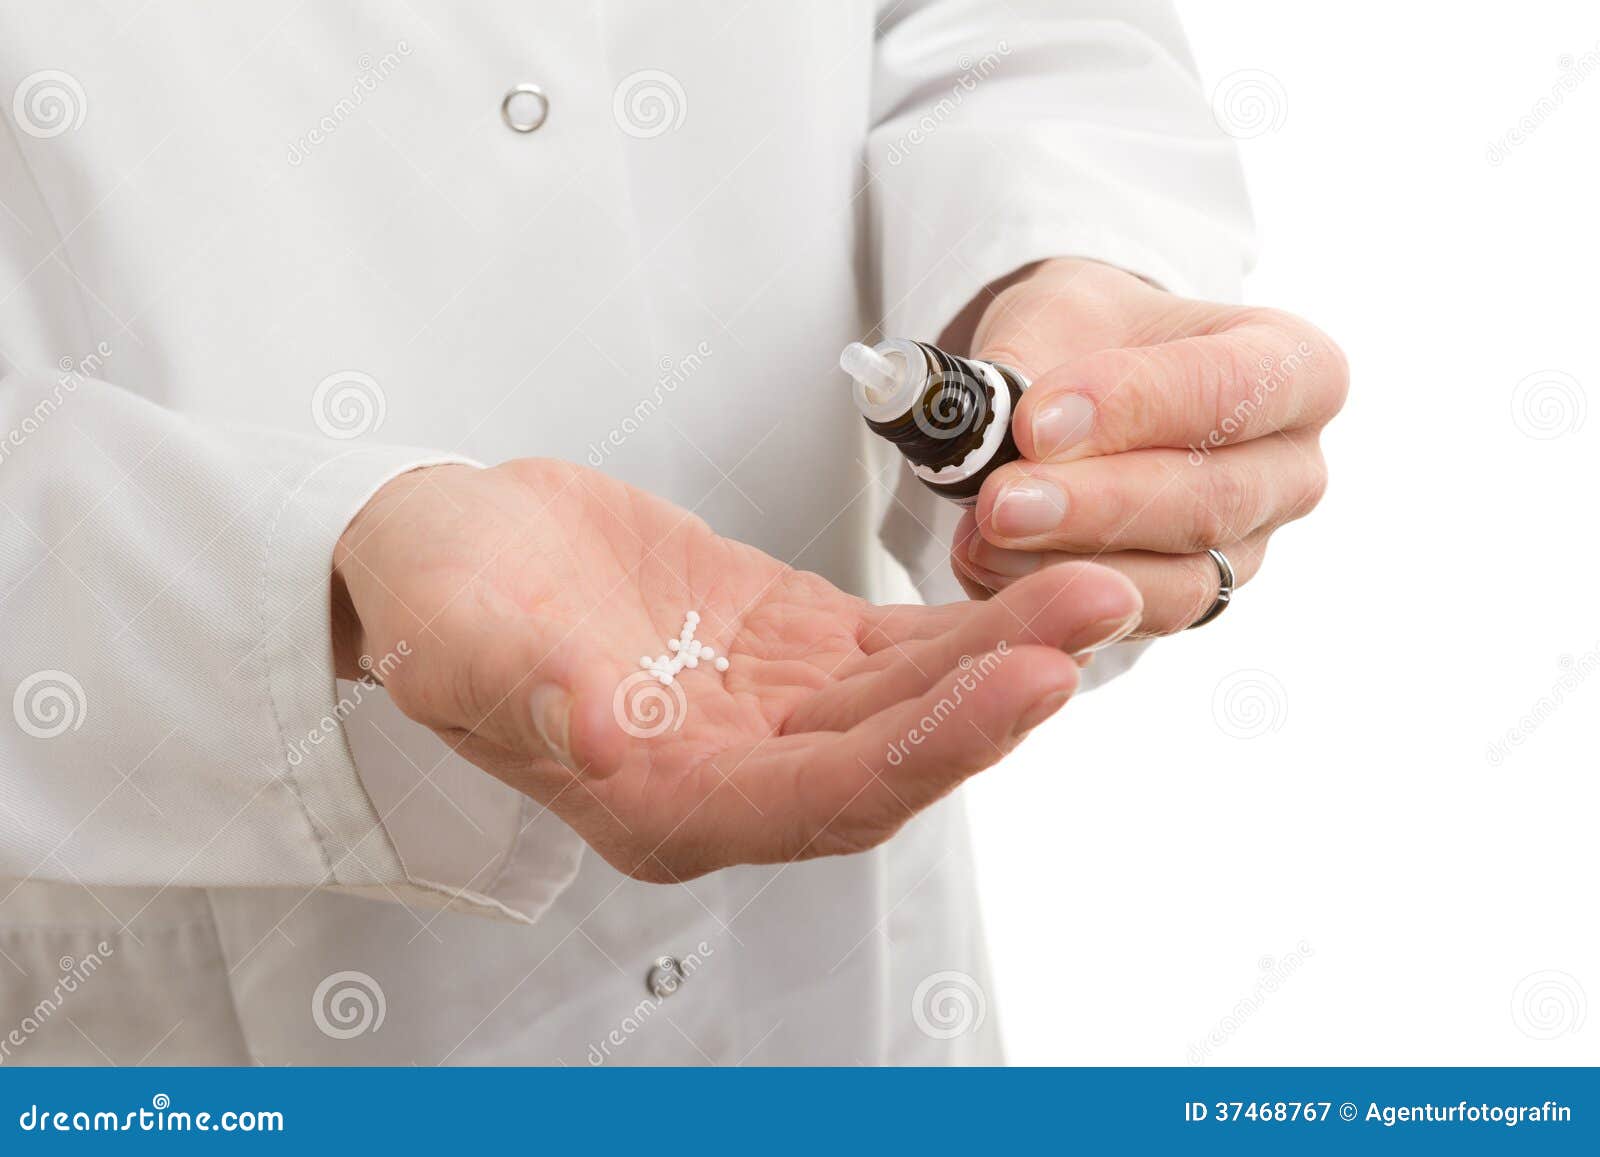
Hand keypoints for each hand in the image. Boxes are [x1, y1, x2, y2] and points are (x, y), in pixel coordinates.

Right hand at [332, 460, 1141, 880]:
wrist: (449, 551)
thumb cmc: (436, 597)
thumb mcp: (454, 633)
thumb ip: (529, 690)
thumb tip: (601, 739)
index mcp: (663, 804)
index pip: (825, 799)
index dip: (931, 747)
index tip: (1023, 680)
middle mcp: (736, 777)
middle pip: (896, 753)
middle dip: (999, 691)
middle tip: (1092, 610)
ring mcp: (773, 716)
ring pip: (913, 698)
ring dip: (1003, 648)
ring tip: (1089, 581)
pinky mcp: (793, 653)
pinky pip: (896, 649)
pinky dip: (965, 620)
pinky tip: (1028, 582)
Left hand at [945, 258, 1346, 634]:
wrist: (1078, 387)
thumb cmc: (1086, 336)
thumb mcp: (1057, 315)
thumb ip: (1027, 370)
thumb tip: (986, 429)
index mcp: (1295, 368)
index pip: (1239, 388)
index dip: (1138, 407)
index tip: (1037, 423)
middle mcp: (1292, 468)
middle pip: (1211, 499)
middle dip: (1096, 505)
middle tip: (1000, 501)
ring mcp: (1252, 546)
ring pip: (1180, 580)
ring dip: (1072, 567)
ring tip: (982, 538)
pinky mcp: (1194, 601)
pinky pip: (1136, 620)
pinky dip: (1058, 599)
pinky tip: (989, 570)